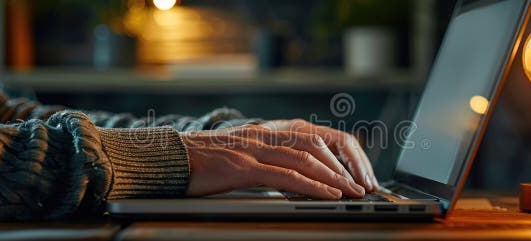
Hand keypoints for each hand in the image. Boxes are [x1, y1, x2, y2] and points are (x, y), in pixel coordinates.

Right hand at [181, 125, 365, 198]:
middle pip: (316, 146)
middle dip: (343, 167)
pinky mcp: (242, 167)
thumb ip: (268, 161)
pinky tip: (326, 194)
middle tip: (361, 186)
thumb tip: (297, 178)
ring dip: (333, 177)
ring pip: (305, 159)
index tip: (355, 173)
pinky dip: (311, 185)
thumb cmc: (204, 163)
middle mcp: (264, 135)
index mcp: (266, 132)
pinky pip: (284, 175)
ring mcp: (253, 149)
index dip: (339, 155)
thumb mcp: (242, 156)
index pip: (314, 138)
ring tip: (351, 192)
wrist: (169, 159)